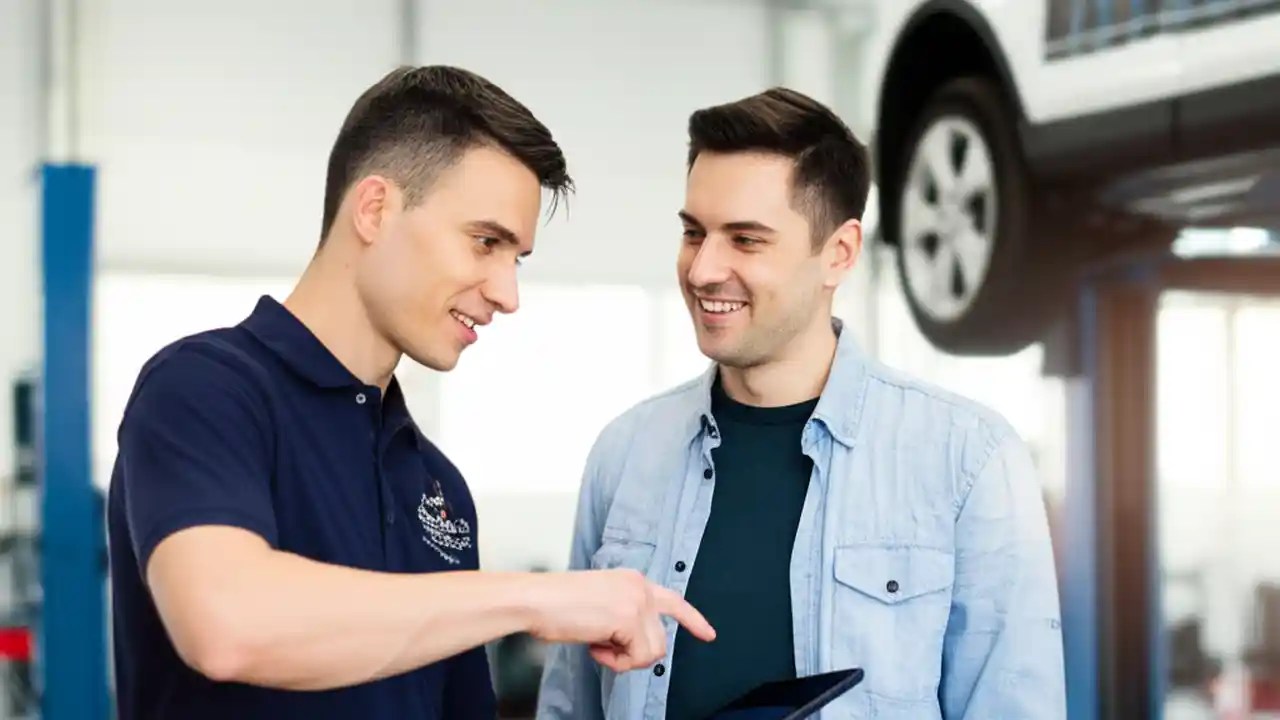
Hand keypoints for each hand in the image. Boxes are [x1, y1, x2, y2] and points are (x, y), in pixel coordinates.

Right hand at [528, 568, 714, 671]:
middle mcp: (640, 587)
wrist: (537, 599)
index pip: (673, 601)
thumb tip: (634, 642)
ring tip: (597, 646)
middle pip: (661, 638)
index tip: (709, 634)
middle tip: (604, 648)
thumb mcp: (600, 603)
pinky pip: (636, 657)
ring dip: (624, 659)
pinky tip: (594, 647)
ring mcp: (637, 602)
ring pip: (653, 651)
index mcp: (633, 580)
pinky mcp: (629, 619)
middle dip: (635, 653)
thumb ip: (623, 616)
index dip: (692, 619)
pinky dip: (615, 662)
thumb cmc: (556, 604)